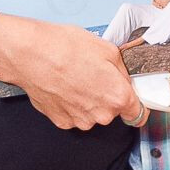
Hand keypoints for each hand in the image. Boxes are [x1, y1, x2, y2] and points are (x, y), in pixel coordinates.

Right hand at [0, 15, 147, 130]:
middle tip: (94, 73)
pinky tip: (63, 85)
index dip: (135, 102)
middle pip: (113, 110)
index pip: (138, 113)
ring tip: (75, 77)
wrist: (31, 55)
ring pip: (93, 113)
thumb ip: (122, 69)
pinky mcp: (61, 122)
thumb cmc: (67, 47)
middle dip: (108, 94)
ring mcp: (80, 121)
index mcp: (117, 96)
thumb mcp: (107, 48)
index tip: (131, 97)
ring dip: (89, 99)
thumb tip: (124, 79)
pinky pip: (74, 114)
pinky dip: (71, 103)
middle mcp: (101, 115)